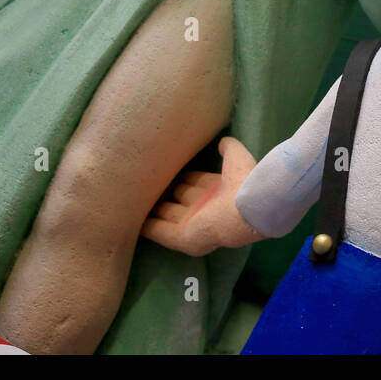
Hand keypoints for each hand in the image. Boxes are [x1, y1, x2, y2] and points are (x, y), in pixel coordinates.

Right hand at [141, 137, 264, 255]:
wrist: (248, 205)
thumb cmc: (244, 180)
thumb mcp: (236, 158)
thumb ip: (229, 148)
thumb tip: (222, 141)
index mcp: (217, 191)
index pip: (194, 181)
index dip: (182, 175)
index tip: (165, 166)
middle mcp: (204, 208)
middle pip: (179, 197)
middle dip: (165, 190)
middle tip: (145, 181)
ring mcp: (192, 224)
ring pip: (166, 214)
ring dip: (152, 208)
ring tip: (132, 199)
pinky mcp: (182, 238)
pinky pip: (158, 231)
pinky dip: (145, 226)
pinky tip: (131, 221)